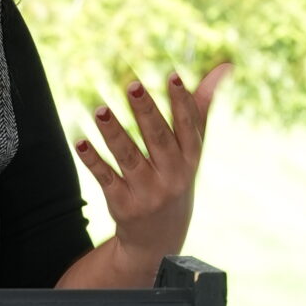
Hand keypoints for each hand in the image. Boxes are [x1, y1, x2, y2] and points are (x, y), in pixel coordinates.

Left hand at [73, 61, 231, 276]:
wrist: (159, 239)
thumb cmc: (175, 180)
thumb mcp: (192, 150)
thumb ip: (201, 108)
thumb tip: (224, 66)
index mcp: (190, 159)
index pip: (188, 127)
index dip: (181, 102)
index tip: (173, 76)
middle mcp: (171, 176)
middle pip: (157, 139)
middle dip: (145, 111)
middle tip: (132, 85)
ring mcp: (146, 191)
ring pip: (128, 157)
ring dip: (114, 132)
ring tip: (100, 110)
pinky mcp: (122, 204)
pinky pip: (106, 178)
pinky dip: (93, 160)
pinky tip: (80, 141)